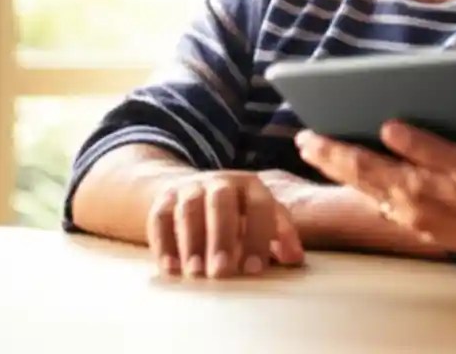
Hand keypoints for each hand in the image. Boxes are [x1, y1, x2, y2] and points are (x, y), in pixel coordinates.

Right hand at [148, 170, 305, 277]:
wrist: (195, 188)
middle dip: (221, 238)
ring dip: (191, 243)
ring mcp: (190, 188)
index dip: (258, 236)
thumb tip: (295, 258)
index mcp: (251, 185)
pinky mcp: (164, 199)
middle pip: (220, 203)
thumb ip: (281, 234)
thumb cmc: (240, 211)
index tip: (254, 269)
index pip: (259, 206)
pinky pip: (159, 218)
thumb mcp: (264, 215)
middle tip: (221, 272)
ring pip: (188, 210)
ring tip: (195, 273)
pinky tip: (171, 270)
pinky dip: (164, 244)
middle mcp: (220, 182)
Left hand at [295, 123, 455, 275]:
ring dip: (349, 176)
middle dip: (331, 161)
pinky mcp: (432, 229)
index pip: (360, 164)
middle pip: (360, 181)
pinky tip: (374, 184)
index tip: (307, 136)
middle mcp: (410, 209)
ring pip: (373, 195)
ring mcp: (419, 222)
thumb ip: (427, 147)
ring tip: (332, 160)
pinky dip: (373, 190)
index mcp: (416, 189)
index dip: (332, 150)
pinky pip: (390, 206)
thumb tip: (389, 128)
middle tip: (306, 144)